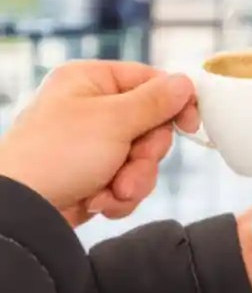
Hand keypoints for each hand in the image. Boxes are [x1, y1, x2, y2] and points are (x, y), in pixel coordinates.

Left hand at [0, 61, 198, 224]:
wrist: (21, 212)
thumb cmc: (55, 156)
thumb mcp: (113, 121)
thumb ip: (156, 101)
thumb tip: (186, 83)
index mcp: (90, 81)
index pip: (150, 80)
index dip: (175, 103)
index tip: (190, 125)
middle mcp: (91, 108)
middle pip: (151, 124)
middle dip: (146, 154)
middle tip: (132, 164)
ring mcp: (92, 143)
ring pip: (142, 157)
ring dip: (134, 178)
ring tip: (113, 191)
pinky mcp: (93, 174)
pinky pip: (128, 179)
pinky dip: (120, 194)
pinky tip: (99, 201)